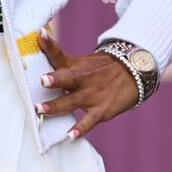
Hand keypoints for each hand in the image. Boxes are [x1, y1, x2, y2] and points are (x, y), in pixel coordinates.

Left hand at [36, 26, 140, 140]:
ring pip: (72, 101)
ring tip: (41, 110)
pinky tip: (70, 135)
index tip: (40, 35)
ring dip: (56, 106)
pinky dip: (80, 128)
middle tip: (42, 80)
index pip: (60, 54)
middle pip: (67, 78)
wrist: (135, 73)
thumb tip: (37, 47)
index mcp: (76, 66)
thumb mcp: (83, 62)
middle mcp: (83, 79)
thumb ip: (61, 61)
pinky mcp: (102, 110)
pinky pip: (89, 121)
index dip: (50, 45)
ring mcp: (92, 95)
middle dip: (54, 79)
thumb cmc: (102, 69)